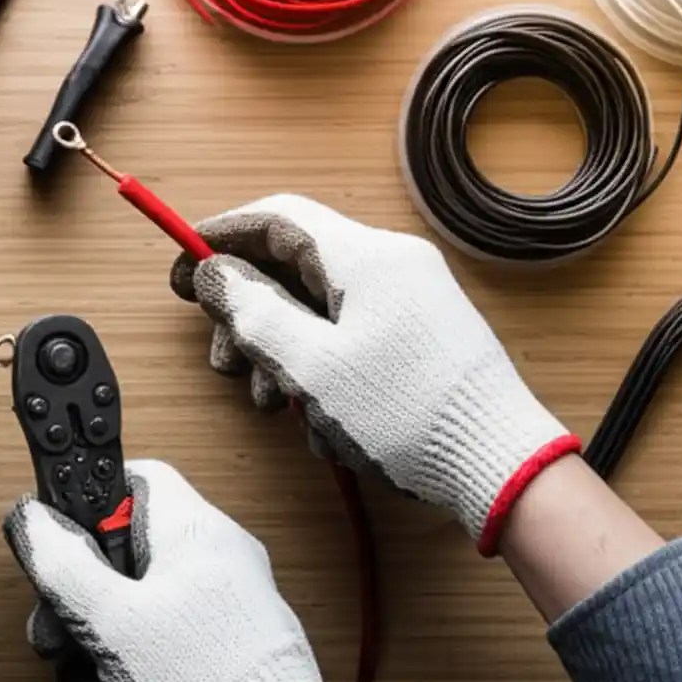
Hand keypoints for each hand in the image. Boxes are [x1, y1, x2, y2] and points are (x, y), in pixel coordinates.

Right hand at [5, 459, 321, 681]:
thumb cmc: (213, 680)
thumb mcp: (114, 619)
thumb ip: (65, 564)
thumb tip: (31, 519)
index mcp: (197, 528)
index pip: (134, 475)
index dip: (86, 500)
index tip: (55, 537)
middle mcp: (218, 555)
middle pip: (128, 544)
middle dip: (81, 586)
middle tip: (56, 624)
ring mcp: (227, 601)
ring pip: (141, 594)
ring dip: (99, 624)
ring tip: (81, 663)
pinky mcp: (229, 641)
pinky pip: (167, 627)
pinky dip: (133, 648)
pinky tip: (112, 676)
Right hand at [170, 195, 579, 554]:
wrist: (499, 465)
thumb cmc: (406, 413)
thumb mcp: (311, 366)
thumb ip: (253, 313)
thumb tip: (212, 273)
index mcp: (367, 257)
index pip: (278, 217)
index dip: (221, 233)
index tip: (182, 262)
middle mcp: (390, 266)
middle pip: (293, 267)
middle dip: (248, 314)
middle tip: (221, 359)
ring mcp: (408, 302)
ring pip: (317, 308)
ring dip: (280, 351)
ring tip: (270, 401)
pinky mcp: (418, 337)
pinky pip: (348, 335)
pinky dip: (319, 368)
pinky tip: (318, 417)